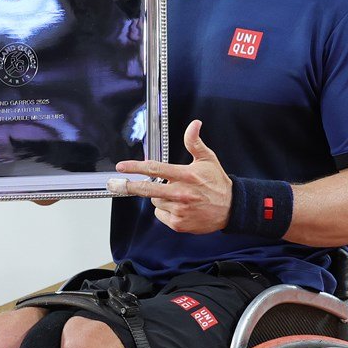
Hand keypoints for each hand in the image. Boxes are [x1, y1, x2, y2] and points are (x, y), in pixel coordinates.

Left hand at [108, 120, 231, 233]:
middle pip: (146, 189)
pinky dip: (165, 211)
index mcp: (185, 176)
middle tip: (116, 183)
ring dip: (159, 197)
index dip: (135, 167)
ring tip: (176, 195)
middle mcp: (180, 193)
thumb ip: (195, 142)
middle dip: (128, 186)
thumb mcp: (208, 159)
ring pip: (155, 201)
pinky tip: (179, 207)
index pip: (155, 169)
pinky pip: (160, 215)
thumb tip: (194, 123)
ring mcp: (179, 210)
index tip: (121, 167)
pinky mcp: (178, 223)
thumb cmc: (217, 182)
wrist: (231, 208)